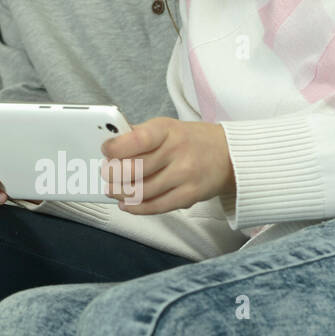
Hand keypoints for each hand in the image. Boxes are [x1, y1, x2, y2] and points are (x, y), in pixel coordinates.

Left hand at [102, 117, 233, 213]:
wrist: (229, 155)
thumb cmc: (190, 140)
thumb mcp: (166, 127)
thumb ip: (138, 135)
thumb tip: (108, 144)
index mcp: (167, 130)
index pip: (137, 139)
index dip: (116, 147)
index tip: (105, 151)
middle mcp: (177, 152)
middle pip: (135, 169)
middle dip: (113, 174)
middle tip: (105, 174)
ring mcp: (185, 175)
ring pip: (143, 191)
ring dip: (121, 193)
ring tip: (112, 190)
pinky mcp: (190, 195)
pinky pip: (157, 206)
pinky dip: (136, 208)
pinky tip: (126, 204)